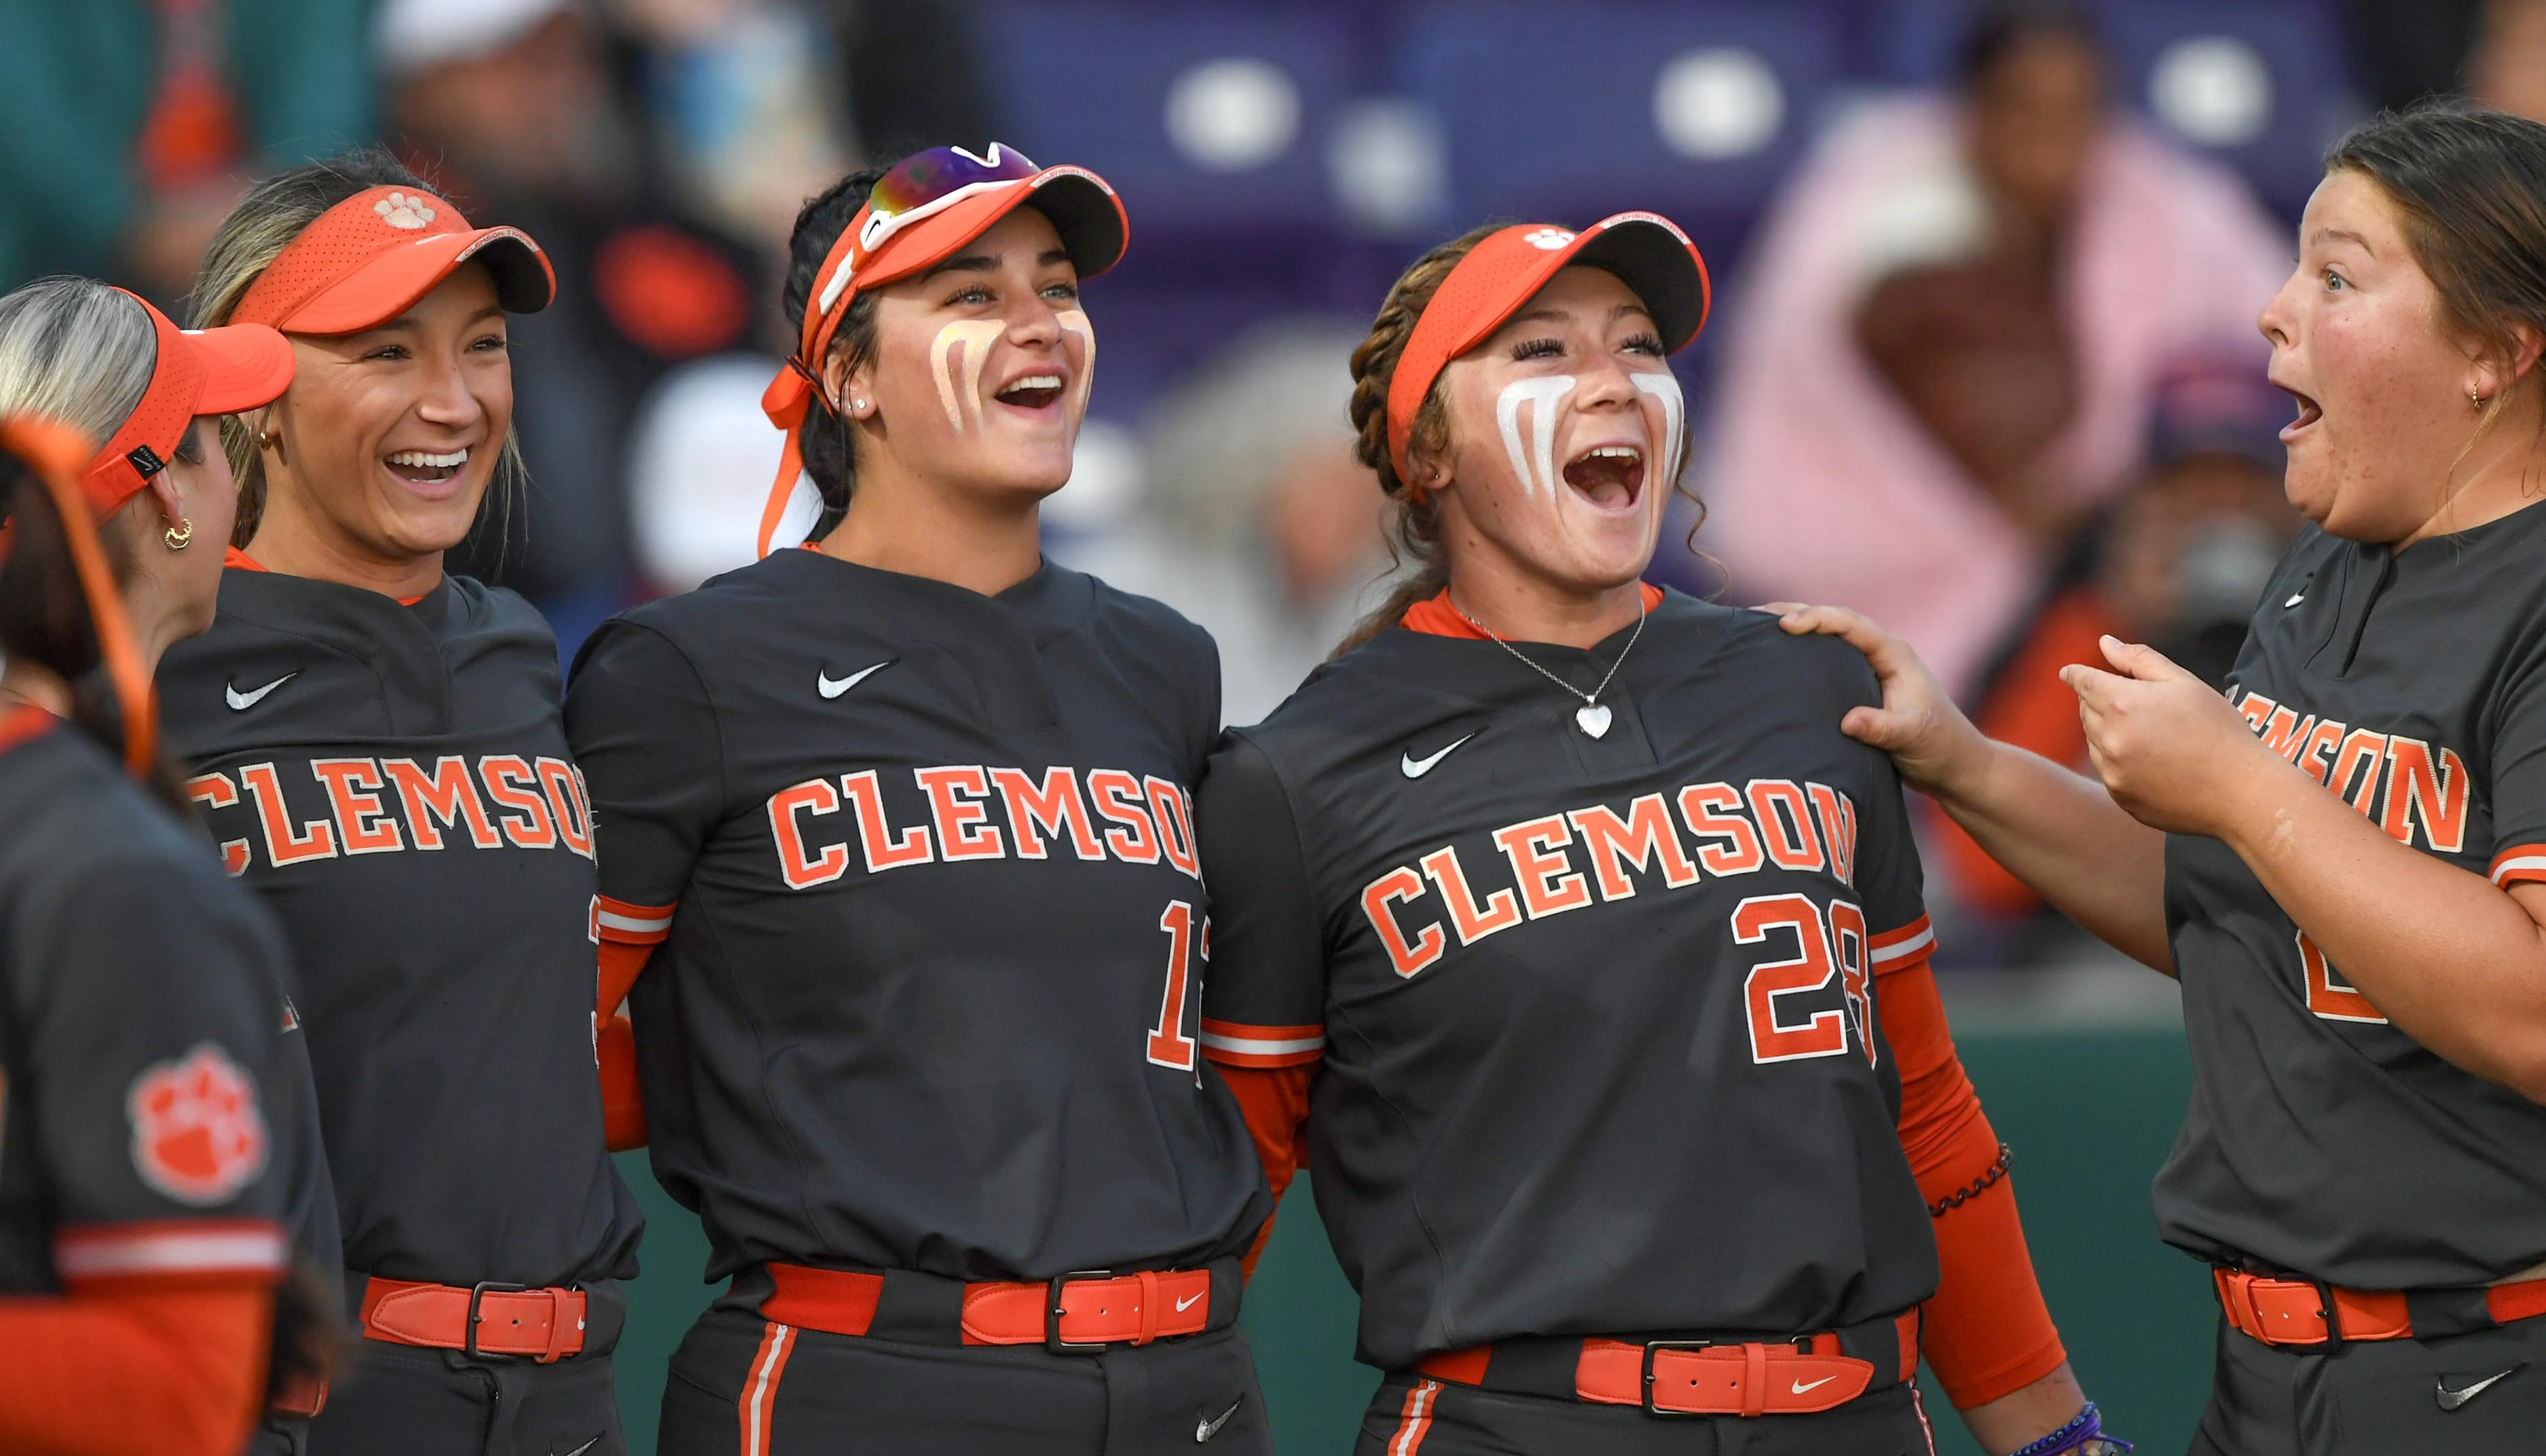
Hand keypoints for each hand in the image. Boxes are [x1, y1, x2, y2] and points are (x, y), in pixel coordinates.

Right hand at [1769, 603, 1990, 795]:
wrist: (1955, 766)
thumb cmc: (1939, 748)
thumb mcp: (1912, 738)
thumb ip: (1882, 728)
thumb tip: (1848, 722)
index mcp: (1894, 655)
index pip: (1851, 625)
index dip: (1817, 619)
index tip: (1784, 626)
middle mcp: (1881, 654)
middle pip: (1835, 622)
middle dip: (1797, 613)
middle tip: (1755, 616)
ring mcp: (1871, 669)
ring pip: (1829, 639)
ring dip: (1797, 629)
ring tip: (1756, 629)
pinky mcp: (1862, 687)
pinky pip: (1827, 661)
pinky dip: (1802, 655)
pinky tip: (1777, 661)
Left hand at [2062, 635, 2274, 837]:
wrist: (2242, 791)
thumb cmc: (2219, 729)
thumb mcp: (2183, 683)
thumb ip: (2138, 659)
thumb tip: (2104, 642)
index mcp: (2123, 704)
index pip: (2084, 682)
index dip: (2076, 674)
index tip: (2067, 672)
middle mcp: (2110, 739)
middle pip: (2086, 711)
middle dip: (2099, 700)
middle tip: (2132, 701)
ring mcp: (2113, 772)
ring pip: (2093, 741)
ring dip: (2108, 730)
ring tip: (2151, 732)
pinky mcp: (2120, 796)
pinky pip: (2107, 769)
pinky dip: (2117, 759)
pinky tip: (2152, 759)